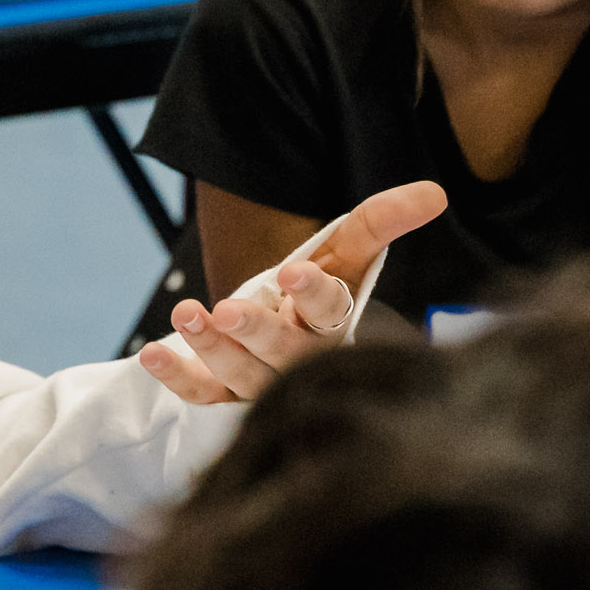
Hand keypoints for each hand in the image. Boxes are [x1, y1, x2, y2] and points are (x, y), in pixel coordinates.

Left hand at [139, 179, 446, 405]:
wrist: (283, 332)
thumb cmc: (316, 291)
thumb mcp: (346, 251)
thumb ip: (381, 220)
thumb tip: (437, 192)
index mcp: (333, 325)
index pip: (331, 312)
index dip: (314, 295)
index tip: (293, 275)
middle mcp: (301, 360)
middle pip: (282, 353)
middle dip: (255, 332)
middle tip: (228, 311)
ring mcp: (262, 382)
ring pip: (240, 375)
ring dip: (211, 347)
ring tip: (188, 313)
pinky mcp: (225, 397)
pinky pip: (201, 393)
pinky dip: (177, 377)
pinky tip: (152, 353)